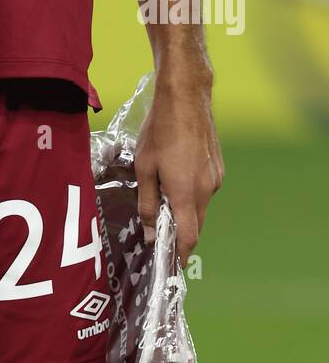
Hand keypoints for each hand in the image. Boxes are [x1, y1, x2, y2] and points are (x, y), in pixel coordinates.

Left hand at [134, 74, 223, 262]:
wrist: (186, 97)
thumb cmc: (160, 130)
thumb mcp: (143, 167)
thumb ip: (146, 202)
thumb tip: (151, 233)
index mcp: (186, 193)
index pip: (188, 237)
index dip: (180, 255)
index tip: (171, 265)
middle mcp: (207, 190)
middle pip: (196, 225)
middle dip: (181, 234)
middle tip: (162, 236)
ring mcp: (216, 178)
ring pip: (201, 207)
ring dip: (186, 211)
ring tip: (164, 202)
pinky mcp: (218, 167)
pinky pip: (205, 190)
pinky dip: (192, 194)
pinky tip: (176, 178)